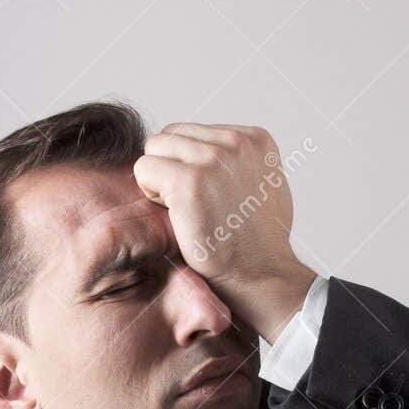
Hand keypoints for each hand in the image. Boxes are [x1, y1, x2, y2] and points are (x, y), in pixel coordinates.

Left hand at [133, 122, 318, 342]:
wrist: (262, 275)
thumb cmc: (259, 243)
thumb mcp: (264, 185)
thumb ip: (241, 162)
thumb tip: (210, 149)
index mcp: (255, 139)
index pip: (195, 132)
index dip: (190, 165)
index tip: (208, 197)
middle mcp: (235, 142)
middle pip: (172, 134)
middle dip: (171, 167)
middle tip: (188, 205)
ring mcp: (212, 159)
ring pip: (155, 147)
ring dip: (159, 179)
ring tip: (182, 210)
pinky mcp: (188, 181)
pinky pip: (143, 168)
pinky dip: (149, 193)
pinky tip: (173, 216)